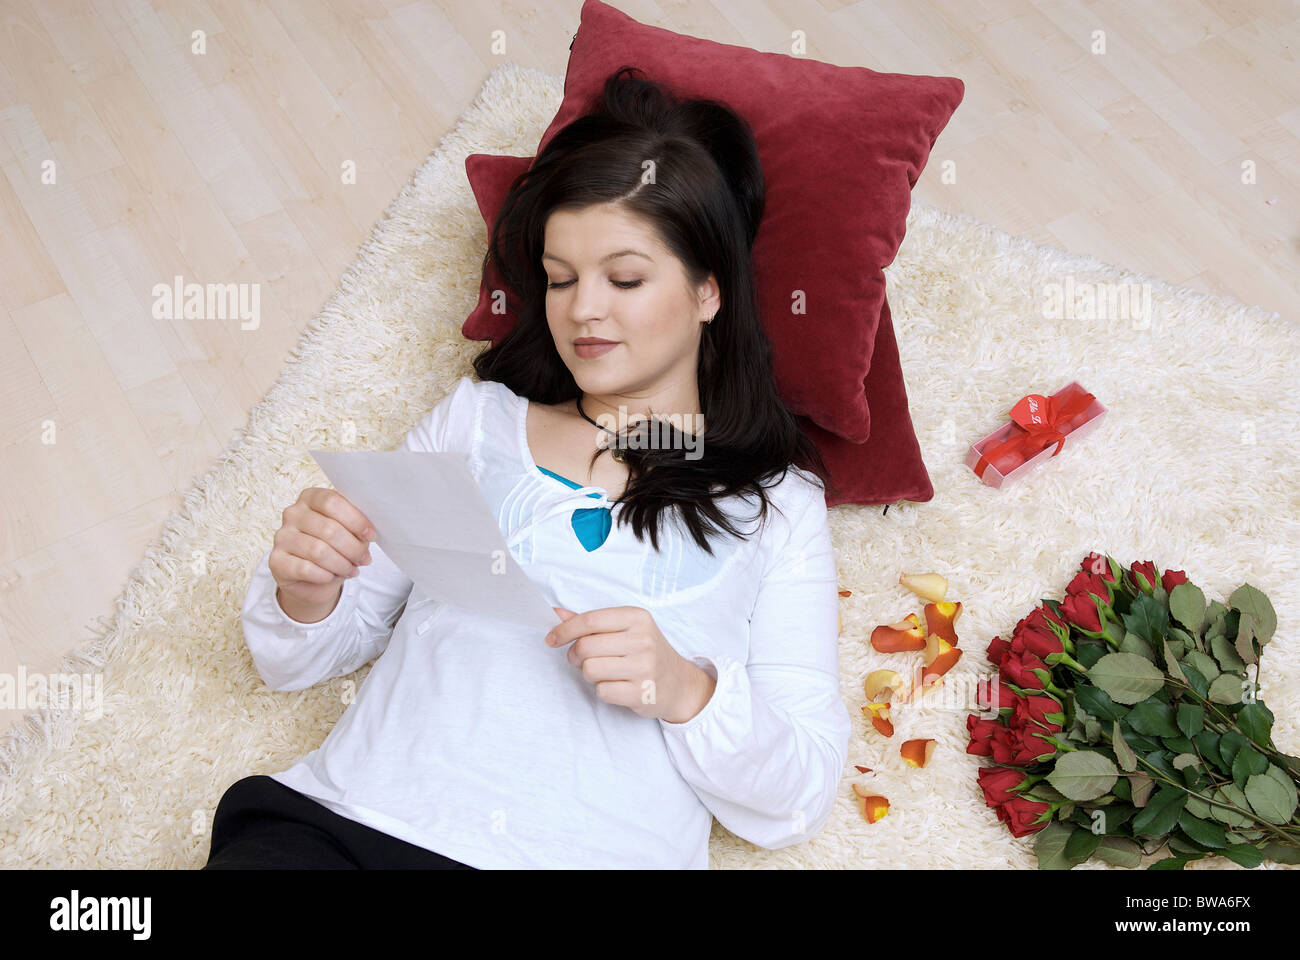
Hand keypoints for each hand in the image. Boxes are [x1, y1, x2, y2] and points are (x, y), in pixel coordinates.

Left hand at [544, 606, 714, 722]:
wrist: (678, 683)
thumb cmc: (645, 653)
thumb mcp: (624, 630)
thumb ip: (590, 623)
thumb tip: (556, 614)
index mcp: (637, 618)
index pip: (590, 620)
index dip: (565, 630)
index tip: (552, 639)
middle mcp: (643, 640)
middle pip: (585, 647)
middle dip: (575, 656)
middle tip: (581, 660)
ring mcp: (645, 667)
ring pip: (590, 669)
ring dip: (590, 674)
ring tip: (605, 673)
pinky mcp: (642, 692)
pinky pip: (602, 691)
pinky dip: (603, 690)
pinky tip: (617, 686)